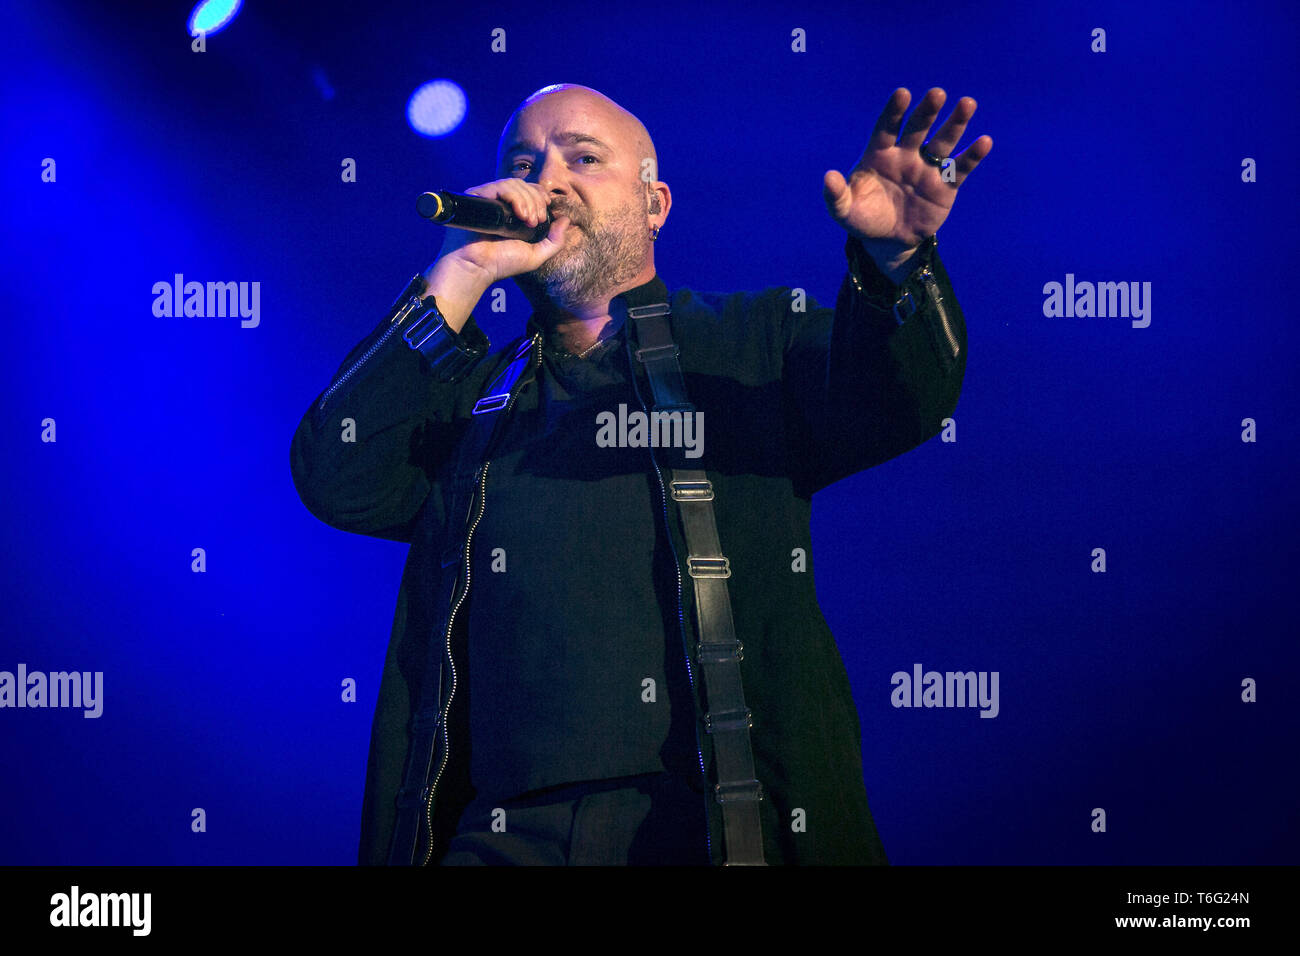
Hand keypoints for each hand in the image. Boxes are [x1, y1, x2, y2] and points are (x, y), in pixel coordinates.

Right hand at [424, 177, 571, 286]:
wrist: (477, 267)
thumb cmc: (502, 263)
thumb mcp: (537, 255)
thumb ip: (555, 241)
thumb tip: (565, 219)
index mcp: (512, 211)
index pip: (530, 189)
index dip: (540, 195)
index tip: (546, 210)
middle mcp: (500, 203)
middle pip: (524, 185)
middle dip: (536, 202)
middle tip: (536, 221)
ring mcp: (489, 198)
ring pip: (514, 184)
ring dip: (527, 201)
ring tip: (528, 221)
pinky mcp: (478, 197)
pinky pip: (500, 186)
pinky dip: (515, 197)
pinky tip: (519, 214)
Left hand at [823, 87, 991, 280]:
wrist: (887, 240)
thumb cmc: (863, 218)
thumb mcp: (844, 211)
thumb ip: (836, 195)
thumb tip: (828, 177)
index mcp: (879, 154)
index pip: (886, 128)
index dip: (893, 112)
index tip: (902, 94)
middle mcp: (905, 155)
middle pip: (917, 128)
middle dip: (926, 112)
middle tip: (936, 93)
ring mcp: (926, 169)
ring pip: (942, 142)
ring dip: (955, 124)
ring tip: (967, 103)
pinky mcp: (945, 186)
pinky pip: (959, 169)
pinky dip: (972, 156)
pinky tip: (984, 142)